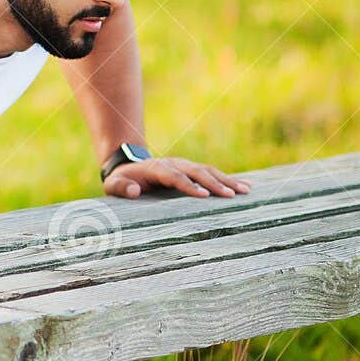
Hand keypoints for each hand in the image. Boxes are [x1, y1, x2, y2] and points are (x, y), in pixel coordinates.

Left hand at [104, 156, 250, 199]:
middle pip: (196, 171)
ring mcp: (185, 166)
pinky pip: (212, 173)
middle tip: (231, 195)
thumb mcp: (114, 185)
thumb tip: (134, 191)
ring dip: (226, 180)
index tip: (203, 196)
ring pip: (208, 170)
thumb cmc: (122, 181)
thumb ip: (121, 188)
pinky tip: (245, 187)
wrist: (128, 167)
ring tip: (245, 191)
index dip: (188, 185)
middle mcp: (174, 164)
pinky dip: (228, 179)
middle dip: (214, 183)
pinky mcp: (192, 170)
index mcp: (156, 168)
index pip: (174, 176)